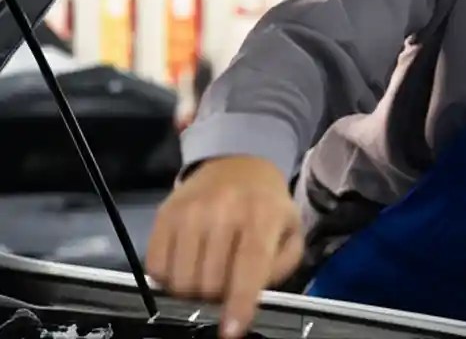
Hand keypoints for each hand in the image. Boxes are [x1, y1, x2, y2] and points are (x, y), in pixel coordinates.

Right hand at [146, 156, 303, 338]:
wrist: (237, 164)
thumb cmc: (266, 205)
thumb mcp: (290, 231)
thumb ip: (279, 266)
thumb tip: (251, 295)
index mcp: (262, 215)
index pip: (249, 266)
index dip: (239, 303)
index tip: (231, 331)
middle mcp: (223, 210)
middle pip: (211, 283)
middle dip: (219, 296)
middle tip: (227, 282)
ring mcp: (189, 211)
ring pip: (181, 281)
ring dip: (193, 290)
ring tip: (207, 272)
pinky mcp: (163, 215)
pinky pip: (155, 268)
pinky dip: (169, 279)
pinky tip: (186, 264)